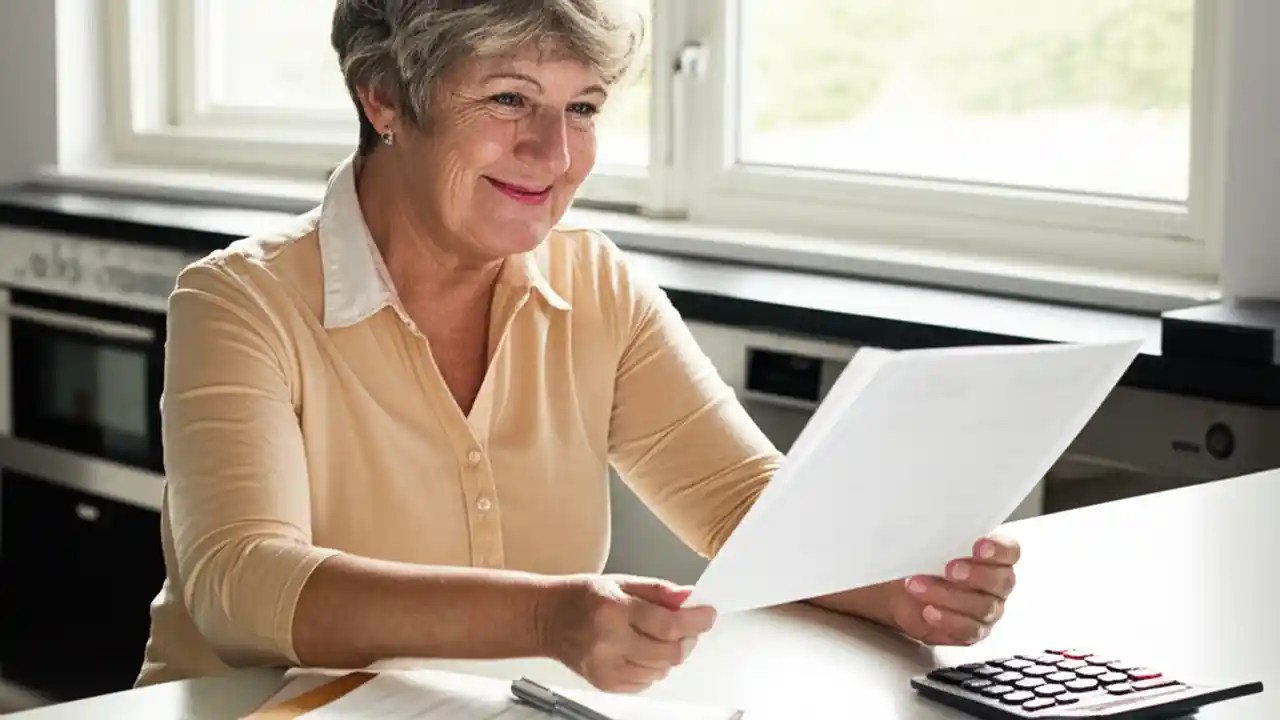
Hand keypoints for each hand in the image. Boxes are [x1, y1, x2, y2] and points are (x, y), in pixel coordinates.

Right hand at [540, 574, 716, 692]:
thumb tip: (689, 597)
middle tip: (688, 626)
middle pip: (669, 653)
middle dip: (687, 639)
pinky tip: (639, 651)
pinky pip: (645, 683)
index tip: (708, 615)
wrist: (545, 618)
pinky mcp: (604, 683)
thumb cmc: (581, 597)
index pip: (668, 625)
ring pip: (661, 671)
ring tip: (655, 636)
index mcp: (615, 611)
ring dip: (669, 654)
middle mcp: (609, 642)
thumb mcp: (620, 581)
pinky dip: (652, 668)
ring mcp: (606, 667)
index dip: (696, 622)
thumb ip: (658, 590)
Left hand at [891, 534, 1020, 645]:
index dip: (999, 549)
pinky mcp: (972, 632)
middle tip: (949, 569)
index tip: (979, 546)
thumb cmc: (925, 563)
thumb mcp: (932, 545)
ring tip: (919, 586)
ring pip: (982, 607)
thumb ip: (945, 538)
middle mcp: (996, 585)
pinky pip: (968, 630)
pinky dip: (947, 620)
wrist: (904, 592)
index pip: (1010, 552)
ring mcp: (988, 610)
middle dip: (975, 575)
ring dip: (948, 596)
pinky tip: (929, 611)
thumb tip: (933, 530)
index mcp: (994, 557)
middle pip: (1001, 582)